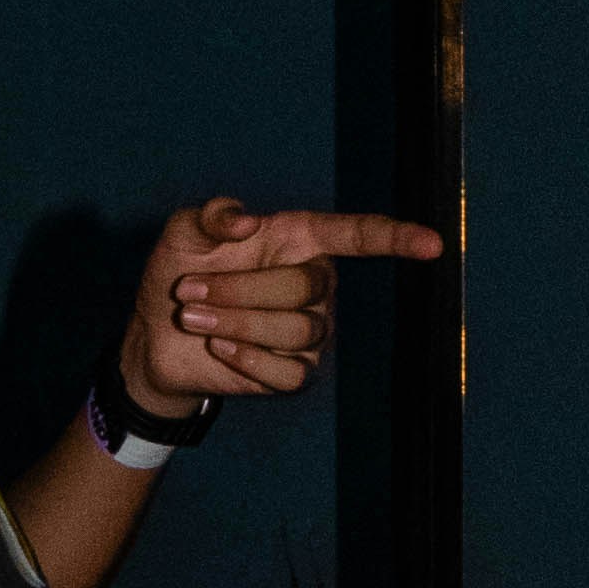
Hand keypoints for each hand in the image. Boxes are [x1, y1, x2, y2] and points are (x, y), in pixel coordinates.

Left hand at [108, 196, 444, 429]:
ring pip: (297, 330)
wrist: (156, 334)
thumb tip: (248, 222)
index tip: (432, 244)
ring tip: (193, 318)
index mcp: (300, 241)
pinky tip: (220, 351)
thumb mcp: (186, 232)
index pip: (359, 236)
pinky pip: (291, 371)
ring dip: (235, 324)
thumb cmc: (181, 271)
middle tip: (188, 292)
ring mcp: (310, 331)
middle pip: (307, 288)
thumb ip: (214, 216)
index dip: (396, 239)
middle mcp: (315, 285)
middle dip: (240, 290)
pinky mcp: (294, 372)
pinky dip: (249, 361)